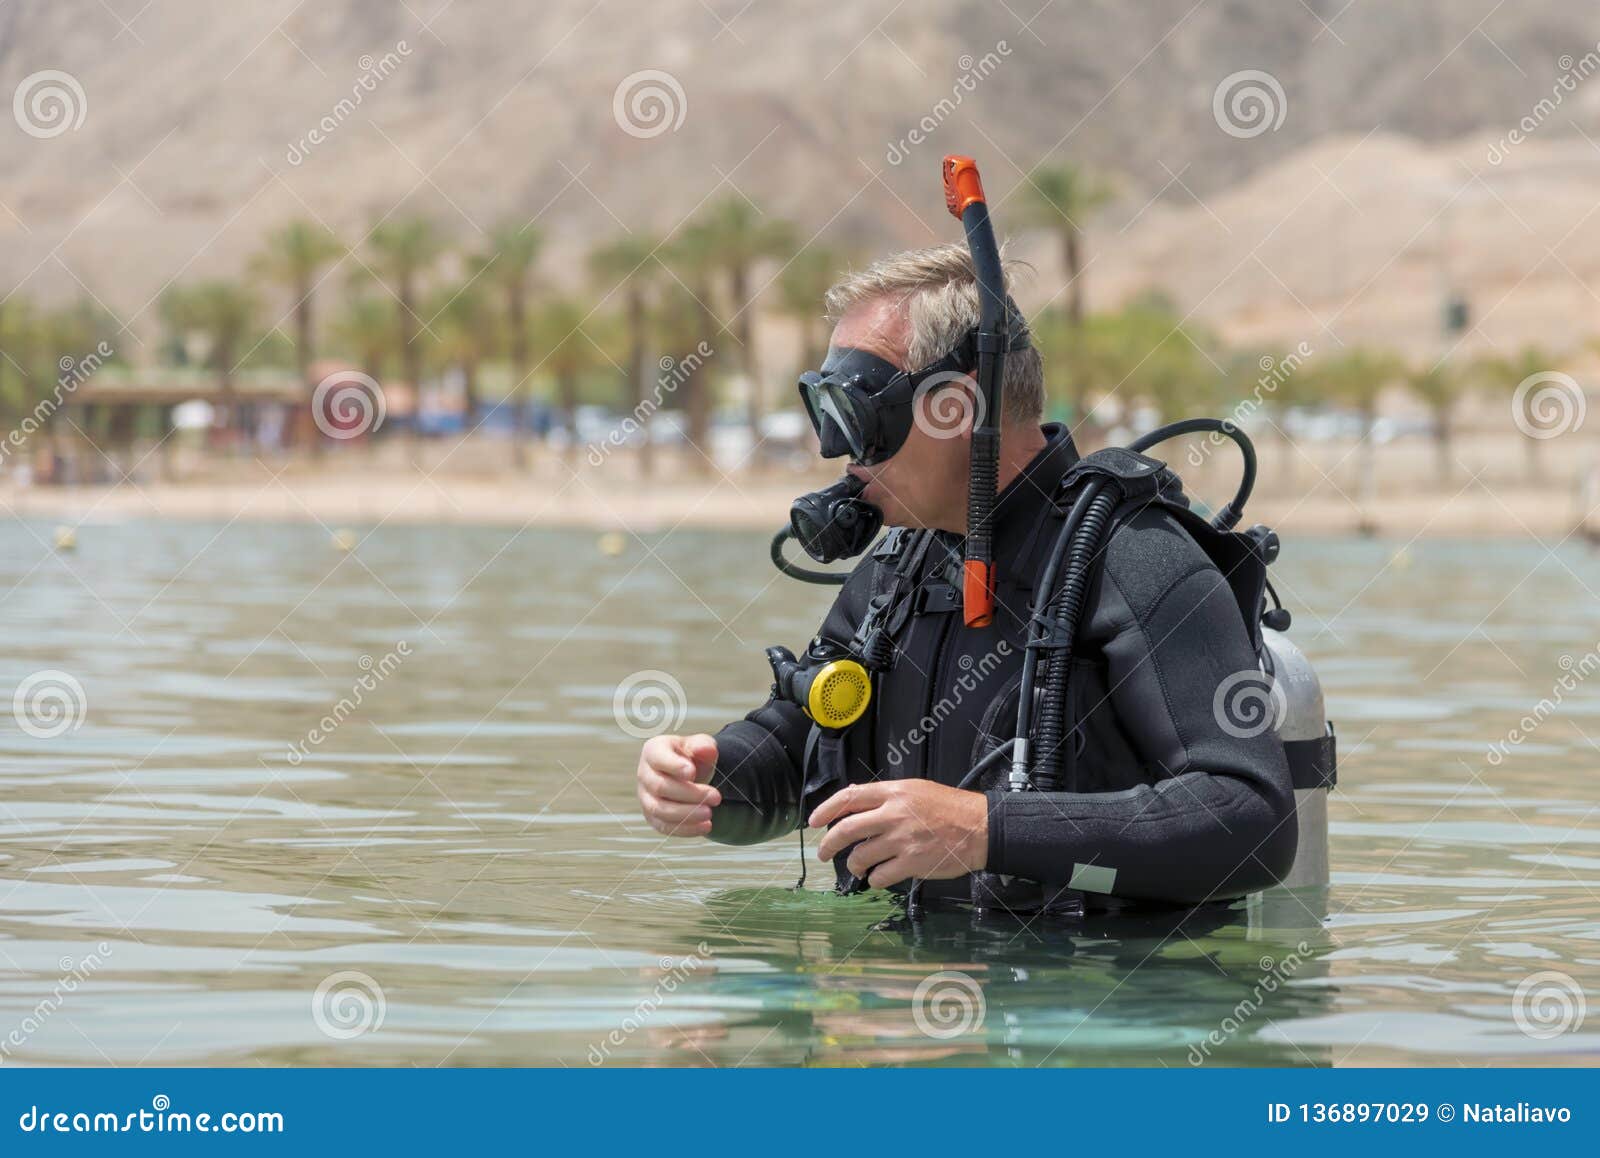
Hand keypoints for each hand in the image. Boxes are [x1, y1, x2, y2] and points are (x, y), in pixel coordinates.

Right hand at [636, 733, 720, 835]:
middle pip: (660, 787)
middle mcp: (644, 774)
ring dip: (686, 814)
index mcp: (653, 751)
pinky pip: (664, 827)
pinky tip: (705, 826)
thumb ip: (703, 745)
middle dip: (689, 794)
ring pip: (660, 809)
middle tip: (716, 797)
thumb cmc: (692, 757)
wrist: (690, 776)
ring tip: (709, 813)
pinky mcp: (653, 817)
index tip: (692, 772)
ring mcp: (646, 797)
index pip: (658, 758)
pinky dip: (685, 829)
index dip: (674, 766)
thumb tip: (706, 749)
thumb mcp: (700, 745)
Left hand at [810, 780, 987, 888]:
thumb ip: (887, 797)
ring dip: (854, 865)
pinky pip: (880, 876)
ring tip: (858, 868)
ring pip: (860, 856)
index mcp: (894, 793)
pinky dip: (874, 879)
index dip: (826, 809)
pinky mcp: (912, 863)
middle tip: (823, 853)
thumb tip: (857, 803)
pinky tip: (878, 877)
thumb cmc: (950, 809)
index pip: (849, 797)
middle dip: (828, 844)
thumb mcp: (916, 790)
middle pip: (847, 829)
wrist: (980, 828)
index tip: (813, 822)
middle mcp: (894, 814)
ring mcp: (902, 840)